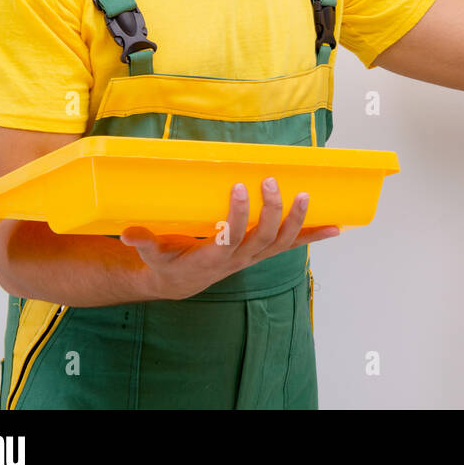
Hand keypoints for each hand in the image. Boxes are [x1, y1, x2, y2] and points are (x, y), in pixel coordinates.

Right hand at [120, 178, 339, 300]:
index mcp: (216, 256)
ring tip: (305, 195)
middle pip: (264, 236)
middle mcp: (241, 258)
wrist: (182, 283)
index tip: (242, 187)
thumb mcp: (153, 255)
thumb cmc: (169, 262)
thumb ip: (144, 243)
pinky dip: (316, 236)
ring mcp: (256, 256)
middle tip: (269, 181)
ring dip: (298, 220)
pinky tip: (337, 227)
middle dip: (271, 209)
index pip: (233, 235)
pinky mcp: (264, 253)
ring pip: (283, 241)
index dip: (240, 215)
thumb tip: (126, 232)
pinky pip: (294, 245)